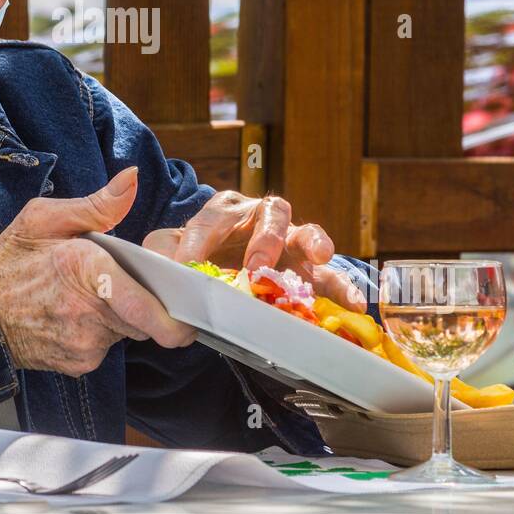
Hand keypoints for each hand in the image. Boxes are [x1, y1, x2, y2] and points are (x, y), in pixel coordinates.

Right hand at [0, 166, 195, 374]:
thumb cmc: (11, 264)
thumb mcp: (45, 218)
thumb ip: (97, 203)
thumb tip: (132, 180)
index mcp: (87, 270)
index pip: (147, 306)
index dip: (176, 314)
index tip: (189, 311)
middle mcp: (91, 314)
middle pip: (147, 316)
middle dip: (147, 300)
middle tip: (124, 281)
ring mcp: (86, 345)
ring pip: (129, 330)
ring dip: (123, 314)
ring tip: (91, 293)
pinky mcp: (81, 364)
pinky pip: (109, 346)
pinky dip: (102, 330)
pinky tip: (76, 314)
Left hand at [142, 191, 366, 311]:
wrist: (214, 273)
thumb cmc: (193, 257)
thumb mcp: (168, 250)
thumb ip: (161, 251)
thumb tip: (164, 265)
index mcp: (222, 211)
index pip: (209, 221)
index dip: (198, 243)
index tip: (187, 267)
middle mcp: (259, 218)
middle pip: (269, 213)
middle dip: (264, 238)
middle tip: (256, 267)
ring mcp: (288, 241)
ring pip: (306, 233)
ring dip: (314, 244)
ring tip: (320, 258)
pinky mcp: (307, 268)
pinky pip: (328, 273)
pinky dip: (341, 286)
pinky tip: (352, 303)